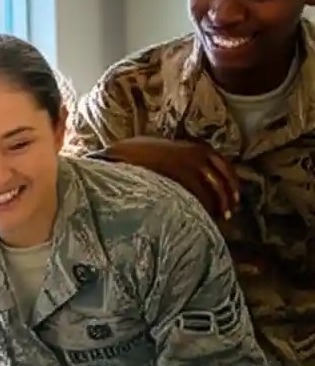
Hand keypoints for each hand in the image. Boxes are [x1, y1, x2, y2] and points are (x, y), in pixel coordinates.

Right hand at [100, 137, 238, 220]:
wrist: (130, 152)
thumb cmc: (150, 156)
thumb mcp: (176, 154)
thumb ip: (190, 163)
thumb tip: (203, 181)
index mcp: (201, 148)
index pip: (226, 168)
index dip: (233, 185)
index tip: (235, 200)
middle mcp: (200, 153)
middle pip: (223, 179)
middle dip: (228, 197)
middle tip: (229, 213)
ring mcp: (190, 162)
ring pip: (214, 186)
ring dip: (219, 203)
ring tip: (217, 216)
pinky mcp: (181, 172)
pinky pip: (198, 191)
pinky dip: (203, 203)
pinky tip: (202, 213)